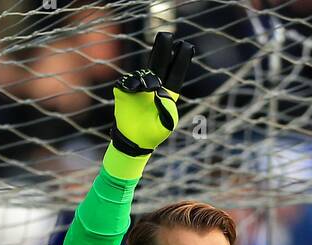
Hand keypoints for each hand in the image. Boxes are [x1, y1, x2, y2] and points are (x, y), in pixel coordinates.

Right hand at [109, 32, 193, 159]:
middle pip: (160, 62)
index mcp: (167, 93)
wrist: (135, 142)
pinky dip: (131, 84)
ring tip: (148, 88)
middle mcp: (154, 86)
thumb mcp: (166, 126)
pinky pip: (127, 82)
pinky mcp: (124, 91)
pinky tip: (135, 89)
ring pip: (144, 73)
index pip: (175, 72)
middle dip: (163, 48)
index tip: (187, 46)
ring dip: (147, 78)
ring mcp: (139, 87)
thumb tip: (159, 92)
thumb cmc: (153, 135)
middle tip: (167, 35)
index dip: (181, 59)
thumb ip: (168, 111)